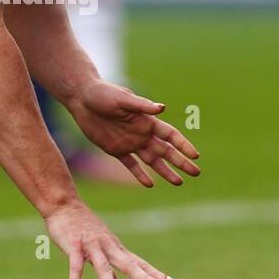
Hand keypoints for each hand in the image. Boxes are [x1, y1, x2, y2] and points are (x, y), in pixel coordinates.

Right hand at [44, 200, 172, 278]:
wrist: (64, 204)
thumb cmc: (82, 226)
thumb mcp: (100, 244)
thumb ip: (108, 262)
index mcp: (115, 247)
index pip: (139, 262)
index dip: (154, 273)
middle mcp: (108, 246)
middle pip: (129, 264)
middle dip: (144, 278)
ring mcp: (91, 245)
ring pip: (103, 266)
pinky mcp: (74, 245)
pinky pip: (75, 265)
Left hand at [67, 81, 201, 187]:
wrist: (82, 98)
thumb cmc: (103, 94)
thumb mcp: (122, 98)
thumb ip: (142, 105)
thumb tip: (163, 108)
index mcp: (147, 120)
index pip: (170, 135)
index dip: (183, 145)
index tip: (195, 155)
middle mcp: (142, 133)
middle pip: (166, 151)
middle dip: (181, 162)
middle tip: (196, 173)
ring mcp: (130, 143)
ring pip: (152, 161)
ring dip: (165, 171)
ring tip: (179, 182)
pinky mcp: (116, 150)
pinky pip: (131, 165)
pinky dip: (140, 174)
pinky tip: (150, 184)